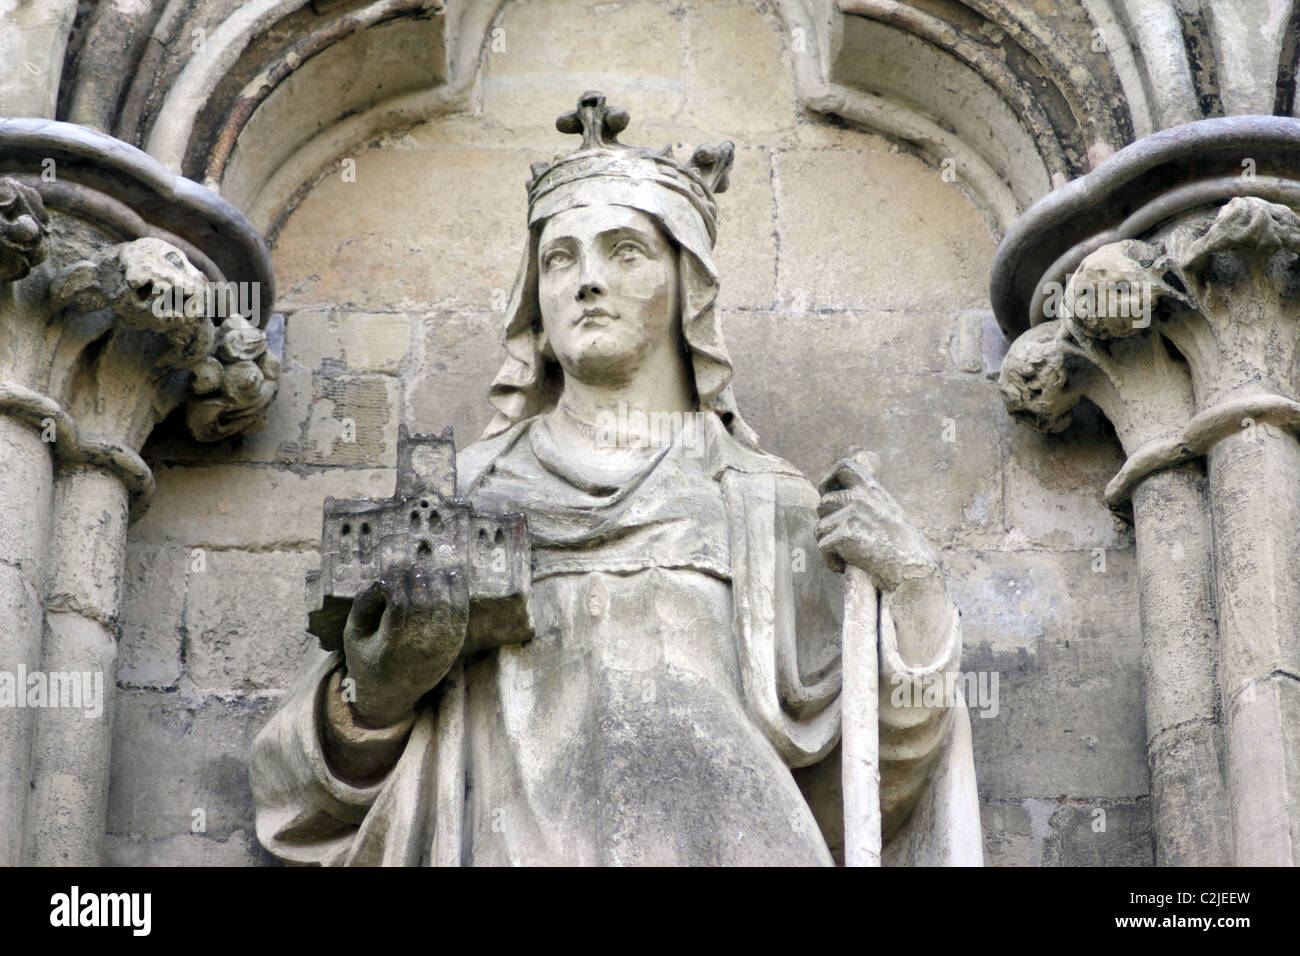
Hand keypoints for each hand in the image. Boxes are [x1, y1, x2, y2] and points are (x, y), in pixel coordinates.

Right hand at [342, 556, 468, 725]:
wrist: (392, 693)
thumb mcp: (353, 634)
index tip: (392, 562)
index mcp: (391, 647)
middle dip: (417, 575)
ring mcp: (442, 645)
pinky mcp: (455, 642)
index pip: (400, 604)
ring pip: (445, 602)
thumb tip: (382, 576)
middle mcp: (421, 647)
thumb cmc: (367, 658)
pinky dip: (457, 589)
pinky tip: (449, 572)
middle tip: (410, 558)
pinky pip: (460, 610)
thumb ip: (363, 604)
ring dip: (438, 577)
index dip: (397, 579)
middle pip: (425, 601)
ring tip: (427, 561)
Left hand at [816, 455, 938, 590]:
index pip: (843, 466)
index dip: (829, 479)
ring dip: (828, 543)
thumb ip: (865, 498)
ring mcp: (851, 514)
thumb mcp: (886, 509)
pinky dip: (830, 560)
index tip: (825, 492)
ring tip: (846, 555)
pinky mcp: (845, 534)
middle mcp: (859, 496)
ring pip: (820, 528)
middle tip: (842, 541)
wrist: (913, 566)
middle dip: (827, 523)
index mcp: (871, 487)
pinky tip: (843, 567)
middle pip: (823, 504)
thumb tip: (834, 496)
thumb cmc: (900, 543)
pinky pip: (823, 546)